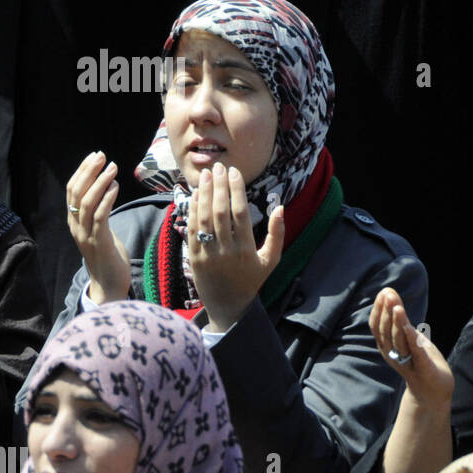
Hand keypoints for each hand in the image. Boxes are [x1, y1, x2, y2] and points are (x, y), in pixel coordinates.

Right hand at [66, 151, 130, 303]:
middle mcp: (75, 226)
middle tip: (101, 155)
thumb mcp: (101, 231)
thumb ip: (100, 213)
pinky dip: (107, 198)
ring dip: (100, 182)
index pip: (71, 191)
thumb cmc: (109, 256)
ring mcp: (85, 234)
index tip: (94, 156)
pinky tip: (116, 187)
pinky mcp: (98, 241)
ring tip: (112, 167)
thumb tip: (108, 193)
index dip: (81, 171)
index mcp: (74, 222)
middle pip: (76, 192)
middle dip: (88, 171)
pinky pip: (100, 216)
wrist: (109, 285)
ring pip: (86, 202)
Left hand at [188, 163, 283, 332]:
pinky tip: (195, 195)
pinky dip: (192, 210)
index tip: (233, 172)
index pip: (240, 213)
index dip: (236, 191)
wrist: (228, 305)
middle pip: (220, 212)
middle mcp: (227, 250)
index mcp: (247, 250)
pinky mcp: (194, 257)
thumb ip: (277, 234)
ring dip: (203, 194)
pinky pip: (192, 229)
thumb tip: (280, 207)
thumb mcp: (271, 260)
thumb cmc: (252, 280)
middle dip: (218, 187)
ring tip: (205, 175)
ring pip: (204, 218)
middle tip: (218, 167)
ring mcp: (208, 254)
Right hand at [371, 286, 452, 413]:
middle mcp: (394, 355)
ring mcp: (408, 363)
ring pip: (399, 342)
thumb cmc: (420, 361)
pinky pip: (416, 353)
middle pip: (386, 332)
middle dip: (387, 312)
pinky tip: (410, 327)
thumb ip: (400, 321)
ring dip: (397, 323)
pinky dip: (412, 339)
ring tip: (397, 306)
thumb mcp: (408, 339)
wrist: (432, 392)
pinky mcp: (423, 368)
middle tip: (388, 293)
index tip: (383, 292)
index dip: (378, 310)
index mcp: (388, 347)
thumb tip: (391, 296)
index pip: (378, 327)